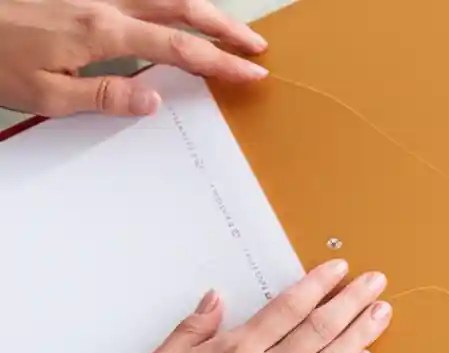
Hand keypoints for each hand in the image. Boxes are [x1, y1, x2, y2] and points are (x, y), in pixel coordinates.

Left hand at [0, 0, 268, 117]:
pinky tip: (177, 10)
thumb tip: (153, 100)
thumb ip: (105, 97)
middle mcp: (104, 4)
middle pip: (182, 8)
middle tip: (256, 46)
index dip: (221, 61)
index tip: (252, 72)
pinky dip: (169, 1)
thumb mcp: (46, 96)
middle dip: (226, 27)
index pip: (179, 48)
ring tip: (228, 28)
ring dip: (203, 9)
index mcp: (102, 32)